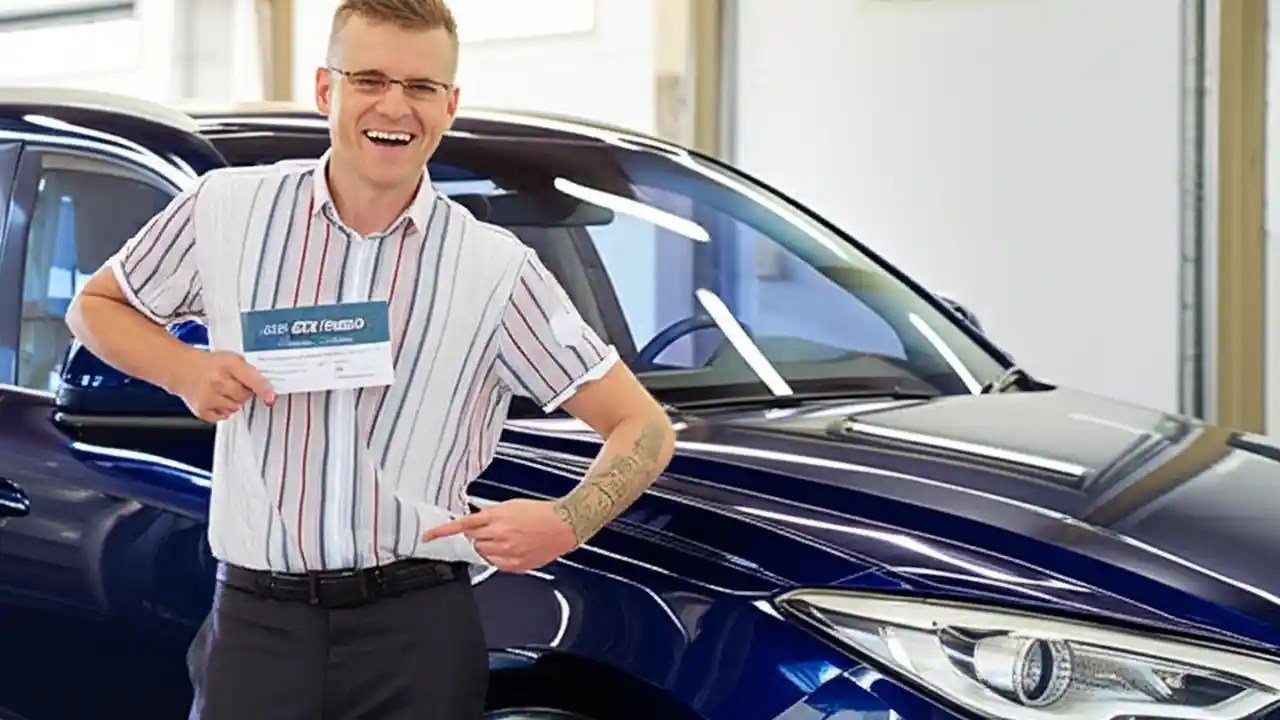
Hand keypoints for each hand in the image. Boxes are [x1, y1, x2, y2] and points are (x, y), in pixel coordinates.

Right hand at [169, 348, 275, 422]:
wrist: (181, 368)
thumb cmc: (209, 364)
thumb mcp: (232, 359)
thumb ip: (250, 372)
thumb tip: (267, 388)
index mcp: (229, 364)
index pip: (251, 379)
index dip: (263, 389)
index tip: (270, 398)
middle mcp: (218, 381)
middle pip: (244, 396)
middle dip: (244, 392)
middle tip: (234, 384)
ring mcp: (209, 397)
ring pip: (235, 408)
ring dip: (233, 401)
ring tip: (223, 390)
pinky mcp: (202, 409)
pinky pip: (223, 416)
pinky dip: (222, 410)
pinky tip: (215, 398)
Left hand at [420, 499, 576, 572]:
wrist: (564, 525)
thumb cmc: (541, 512)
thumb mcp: (511, 506)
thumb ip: (490, 514)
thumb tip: (475, 520)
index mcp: (496, 517)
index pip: (461, 525)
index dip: (441, 531)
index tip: (427, 537)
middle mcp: (499, 535)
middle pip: (471, 540)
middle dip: (476, 536)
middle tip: (492, 531)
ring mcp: (507, 552)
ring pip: (482, 553)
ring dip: (487, 546)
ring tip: (506, 538)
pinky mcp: (515, 564)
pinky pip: (495, 564)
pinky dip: (498, 557)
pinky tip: (512, 548)